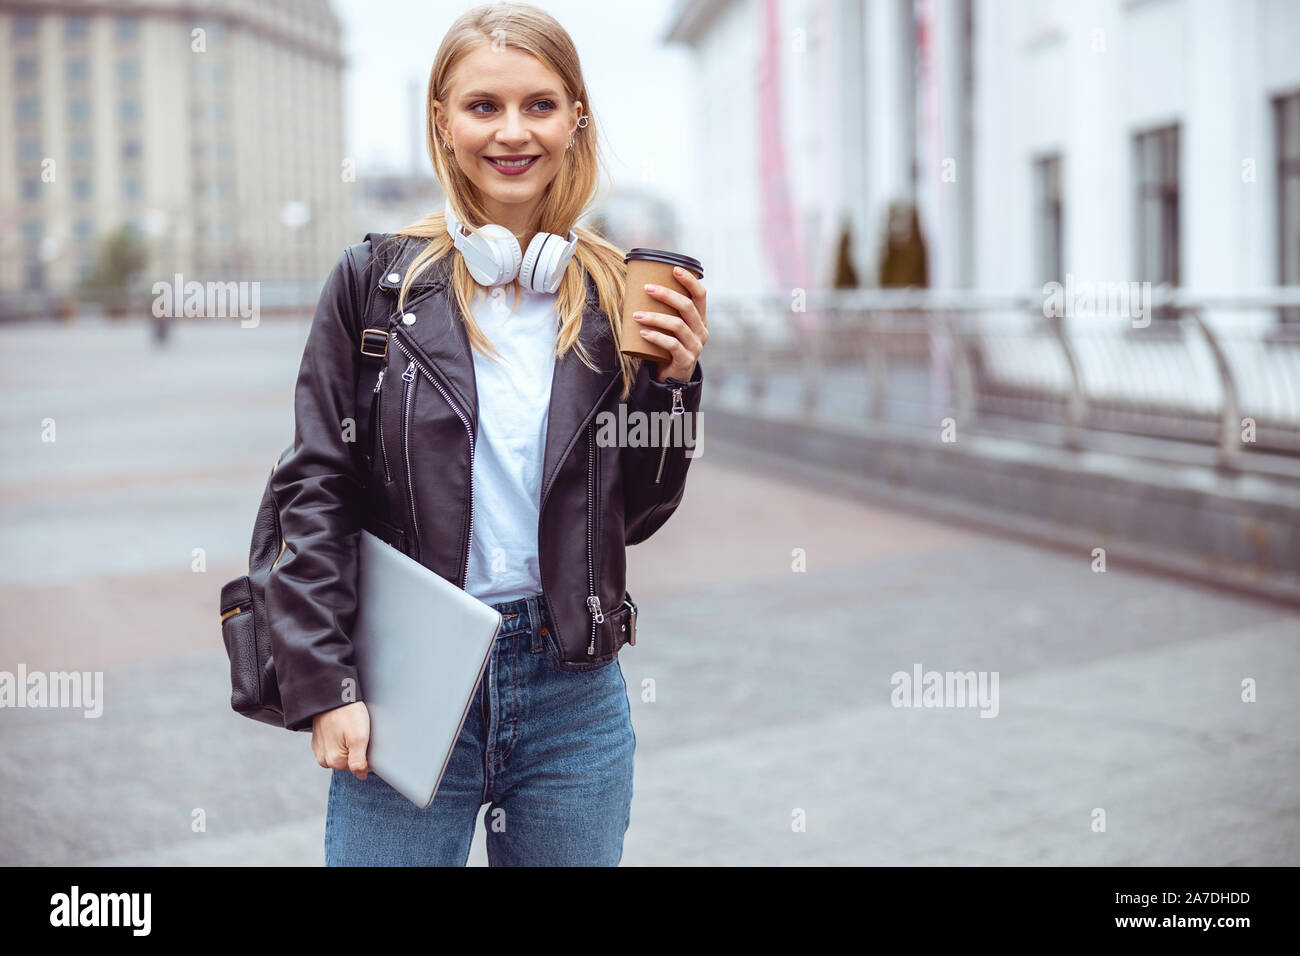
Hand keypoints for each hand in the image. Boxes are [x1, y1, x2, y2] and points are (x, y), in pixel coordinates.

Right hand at [311, 700, 369, 779]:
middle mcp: (324, 759)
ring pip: (342, 754)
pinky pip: (334, 746)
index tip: (367, 740)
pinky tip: (344, 728)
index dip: (368, 755)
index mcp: (334, 761)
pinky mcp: (319, 740)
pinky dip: (341, 739)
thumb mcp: (359, 738)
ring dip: (349, 745)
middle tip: (359, 731)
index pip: (359, 768)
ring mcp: (320, 749)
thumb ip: (359, 762)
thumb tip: (361, 776)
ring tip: (350, 728)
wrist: (331, 695)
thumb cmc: (347, 714)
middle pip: (350, 762)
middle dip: (358, 750)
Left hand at [634, 267, 707, 383]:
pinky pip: (671, 345)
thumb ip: (663, 310)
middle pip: (687, 307)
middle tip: (646, 288)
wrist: (671, 378)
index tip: (674, 269)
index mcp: (699, 319)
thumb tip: (636, 286)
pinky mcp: (686, 360)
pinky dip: (656, 337)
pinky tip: (643, 333)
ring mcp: (695, 346)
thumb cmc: (667, 347)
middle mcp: (701, 331)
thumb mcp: (669, 327)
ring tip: (636, 315)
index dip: (690, 280)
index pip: (701, 295)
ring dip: (655, 317)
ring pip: (678, 325)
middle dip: (666, 294)